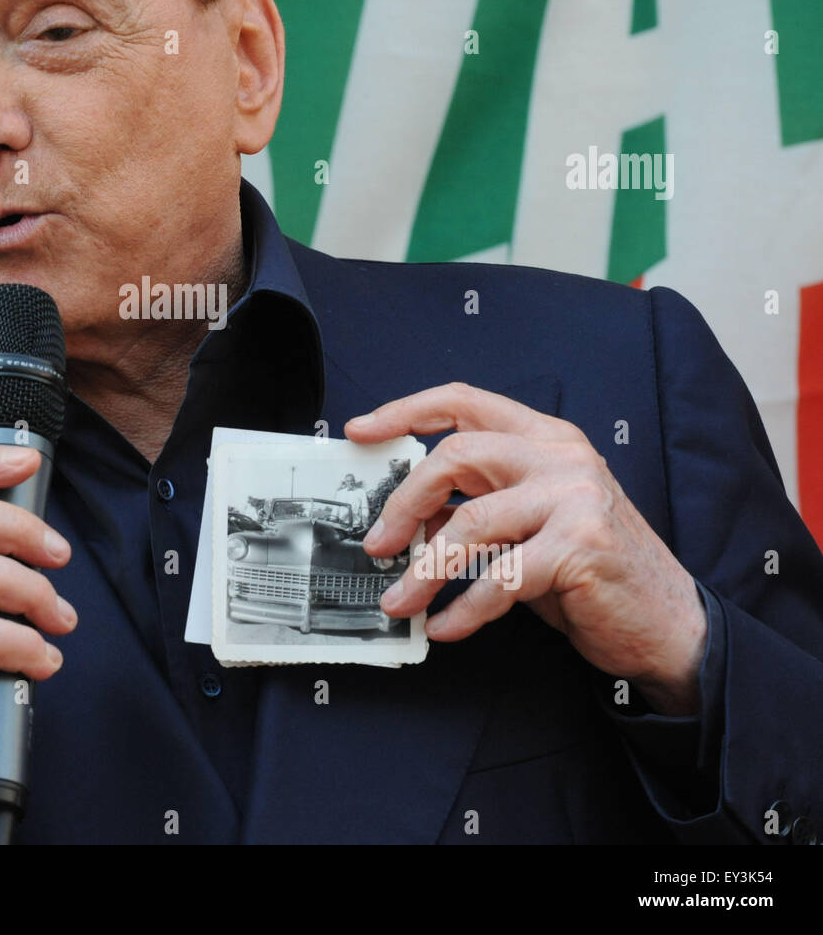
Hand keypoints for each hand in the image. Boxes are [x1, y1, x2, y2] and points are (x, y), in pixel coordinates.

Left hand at [346, 383, 706, 715]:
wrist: (669, 623)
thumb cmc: (590, 571)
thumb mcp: (527, 525)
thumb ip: (475, 508)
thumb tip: (405, 521)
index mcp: (545, 438)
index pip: (463, 402)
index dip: (404, 411)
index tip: (360, 431)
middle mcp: (561, 456)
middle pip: (455, 455)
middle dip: (404, 503)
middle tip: (378, 545)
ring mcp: (574, 497)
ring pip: (470, 522)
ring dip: (424, 570)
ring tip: (401, 603)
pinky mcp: (580, 546)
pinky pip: (498, 578)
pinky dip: (464, 609)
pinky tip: (447, 627)